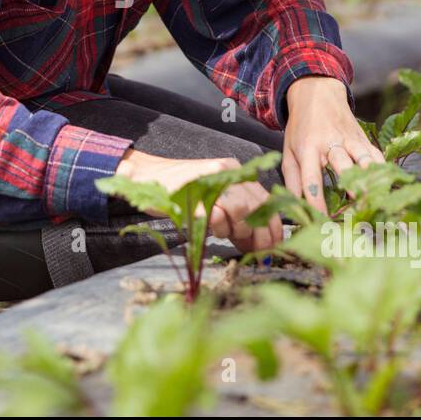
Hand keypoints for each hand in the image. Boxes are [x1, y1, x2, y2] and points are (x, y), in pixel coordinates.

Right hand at [115, 150, 283, 252]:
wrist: (145, 175)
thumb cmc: (180, 191)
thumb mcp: (214, 197)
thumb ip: (236, 214)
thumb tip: (259, 240)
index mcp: (234, 170)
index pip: (266, 199)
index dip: (274, 225)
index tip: (275, 245)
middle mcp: (226, 170)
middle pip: (256, 206)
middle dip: (257, 233)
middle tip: (251, 248)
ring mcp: (209, 180)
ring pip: (240, 209)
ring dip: (235, 229)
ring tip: (222, 233)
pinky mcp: (193, 193)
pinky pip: (215, 215)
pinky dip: (216, 227)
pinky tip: (209, 228)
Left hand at [282, 76, 383, 214]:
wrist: (317, 93)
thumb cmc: (301, 127)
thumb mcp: (288, 150)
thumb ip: (292, 180)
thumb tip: (296, 206)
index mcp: (308, 147)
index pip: (311, 176)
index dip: (316, 199)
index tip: (321, 219)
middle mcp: (330, 143)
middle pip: (342, 164)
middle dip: (351, 184)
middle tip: (357, 205)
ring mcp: (349, 139)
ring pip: (364, 157)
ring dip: (372, 176)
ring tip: (378, 194)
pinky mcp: (363, 138)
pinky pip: (376, 154)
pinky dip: (383, 168)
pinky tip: (389, 183)